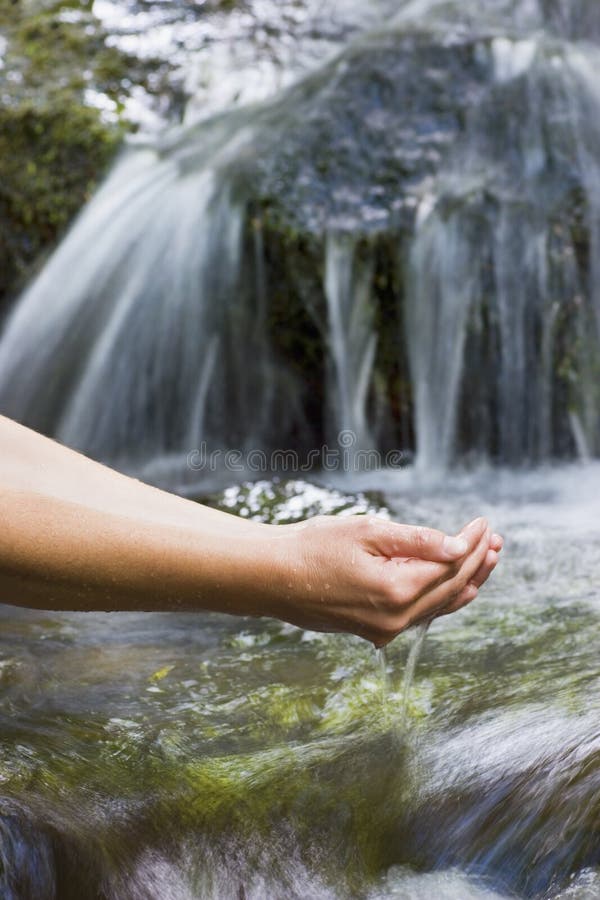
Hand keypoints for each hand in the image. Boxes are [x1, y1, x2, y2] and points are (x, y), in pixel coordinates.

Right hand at [271, 515, 501, 645]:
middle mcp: (396, 619)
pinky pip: (421, 614)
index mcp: (396, 591)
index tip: (483, 522)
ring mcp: (386, 630)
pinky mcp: (375, 631)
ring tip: (488, 559)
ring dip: (466, 580)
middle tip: (494, 538)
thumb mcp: (367, 532)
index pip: (451, 566)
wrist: (272, 577)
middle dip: (477, 562)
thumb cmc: (313, 548)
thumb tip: (458, 545)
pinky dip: (442, 598)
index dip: (472, 543)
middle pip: (452, 588)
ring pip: (439, 605)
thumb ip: (416, 540)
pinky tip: (458, 589)